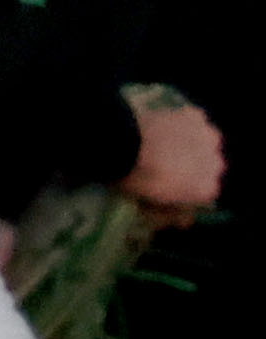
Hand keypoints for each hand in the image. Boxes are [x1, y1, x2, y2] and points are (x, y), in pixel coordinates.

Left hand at [116, 86, 223, 226]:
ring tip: (167, 140)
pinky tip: (166, 122)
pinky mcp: (195, 116)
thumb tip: (184, 222)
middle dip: (192, 166)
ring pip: (204, 142)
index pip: (202, 192)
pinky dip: (183, 121)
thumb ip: (172, 213)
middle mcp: (215, 165)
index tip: (172, 184)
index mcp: (207, 190)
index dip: (186, 188)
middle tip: (168, 161)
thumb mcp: (151, 204)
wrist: (122, 143)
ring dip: (192, 142)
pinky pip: (193, 120)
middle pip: (207, 167)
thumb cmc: (135, 178)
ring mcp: (207, 138)